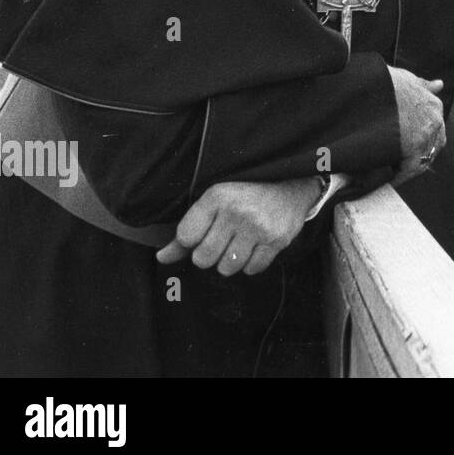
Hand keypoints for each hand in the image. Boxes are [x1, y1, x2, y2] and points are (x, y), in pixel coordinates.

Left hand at [155, 178, 321, 276]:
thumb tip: (162, 258)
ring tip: (240, 243)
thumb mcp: (214, 203)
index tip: (205, 232)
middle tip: (223, 240)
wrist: (291, 185)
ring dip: (230, 261)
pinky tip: (255, 246)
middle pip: (203, 258)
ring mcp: (258, 227)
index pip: (186, 237)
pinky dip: (251, 263)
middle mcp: (237, 211)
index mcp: (217, 197)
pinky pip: (252, 269)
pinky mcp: (276, 240)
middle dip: (210, 255)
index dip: (193, 241)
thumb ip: (186, 232)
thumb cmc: (246, 195)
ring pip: (227, 268)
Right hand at [386, 66, 445, 179]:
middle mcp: (435, 120)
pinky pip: (409, 169)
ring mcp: (426, 134)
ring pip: (422, 160)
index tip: (406, 147)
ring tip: (389, 172)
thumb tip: (439, 84)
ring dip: (408, 168)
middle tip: (397, 163)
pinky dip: (399, 175)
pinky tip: (387, 178)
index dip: (419, 139)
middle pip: (431, 147)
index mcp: (434, 104)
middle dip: (416, 156)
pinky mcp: (413, 147)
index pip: (434, 129)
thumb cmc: (384, 82)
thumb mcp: (407, 78)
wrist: (369, 86)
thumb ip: (423, 85)